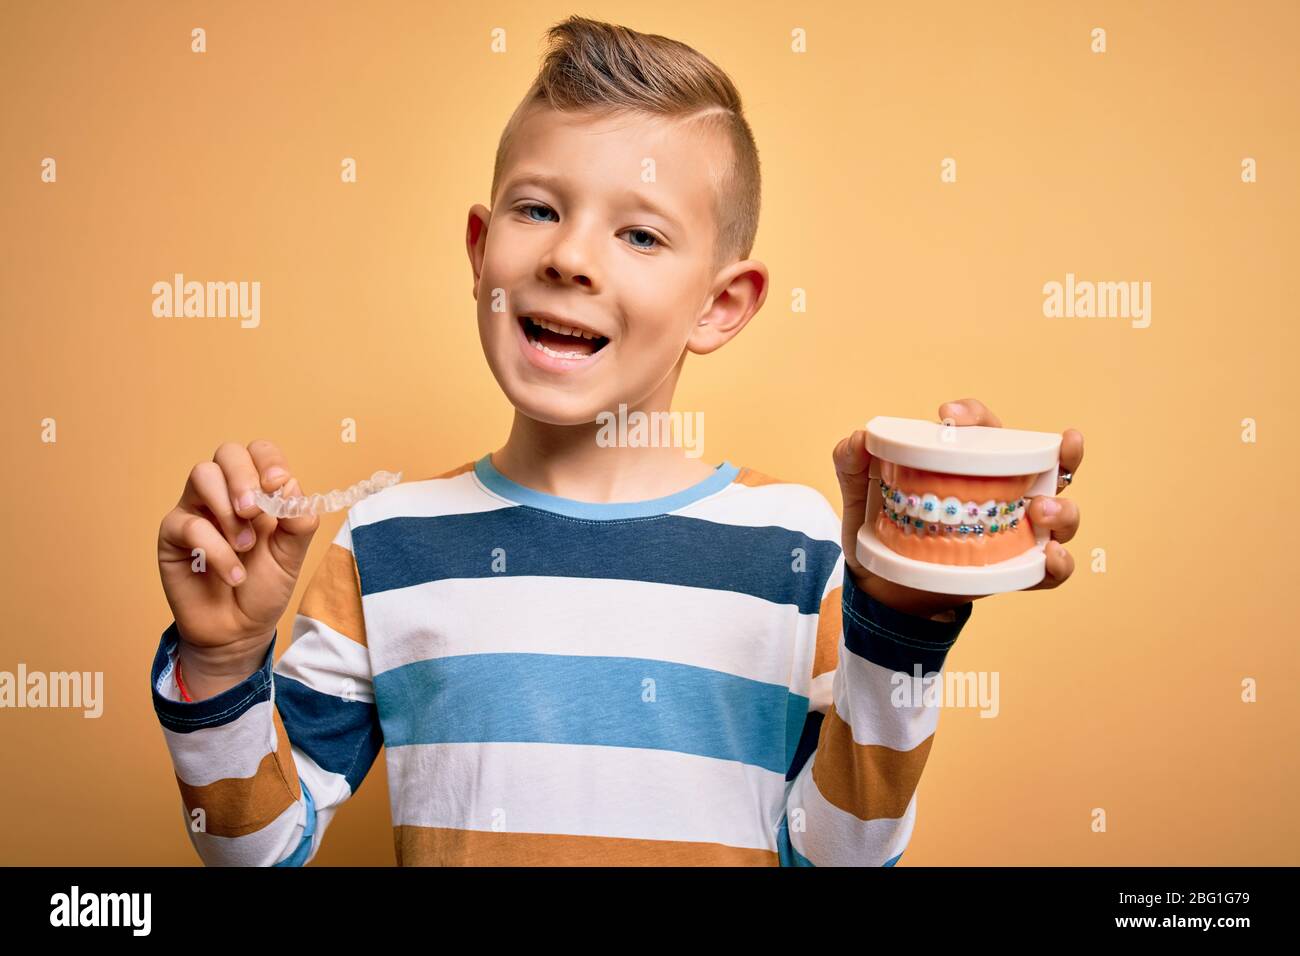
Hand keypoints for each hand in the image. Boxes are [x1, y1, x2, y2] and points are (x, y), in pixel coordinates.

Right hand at [156, 440, 320, 673]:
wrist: (239, 628)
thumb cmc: (264, 585)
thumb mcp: (292, 553)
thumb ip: (299, 521)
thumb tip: (291, 488)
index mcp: (258, 490)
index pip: (258, 452)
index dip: (268, 461)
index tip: (278, 485)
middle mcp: (225, 493)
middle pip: (227, 453)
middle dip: (244, 477)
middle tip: (254, 512)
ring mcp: (197, 509)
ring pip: (202, 474)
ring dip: (228, 509)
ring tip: (245, 546)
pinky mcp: (173, 534)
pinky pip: (189, 524)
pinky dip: (216, 550)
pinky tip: (233, 574)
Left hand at [833, 398, 1083, 617]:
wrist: (880, 588)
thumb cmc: (881, 528)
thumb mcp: (860, 495)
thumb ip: (852, 464)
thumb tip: (858, 438)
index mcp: (972, 462)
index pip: (987, 428)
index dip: (976, 416)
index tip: (948, 418)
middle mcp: (1005, 491)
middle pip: (1050, 464)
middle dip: (1063, 453)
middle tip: (1059, 445)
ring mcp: (1016, 531)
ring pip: (1061, 514)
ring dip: (1062, 509)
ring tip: (1041, 511)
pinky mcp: (1016, 571)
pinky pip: (1050, 570)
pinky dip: (1058, 564)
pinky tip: (1051, 557)